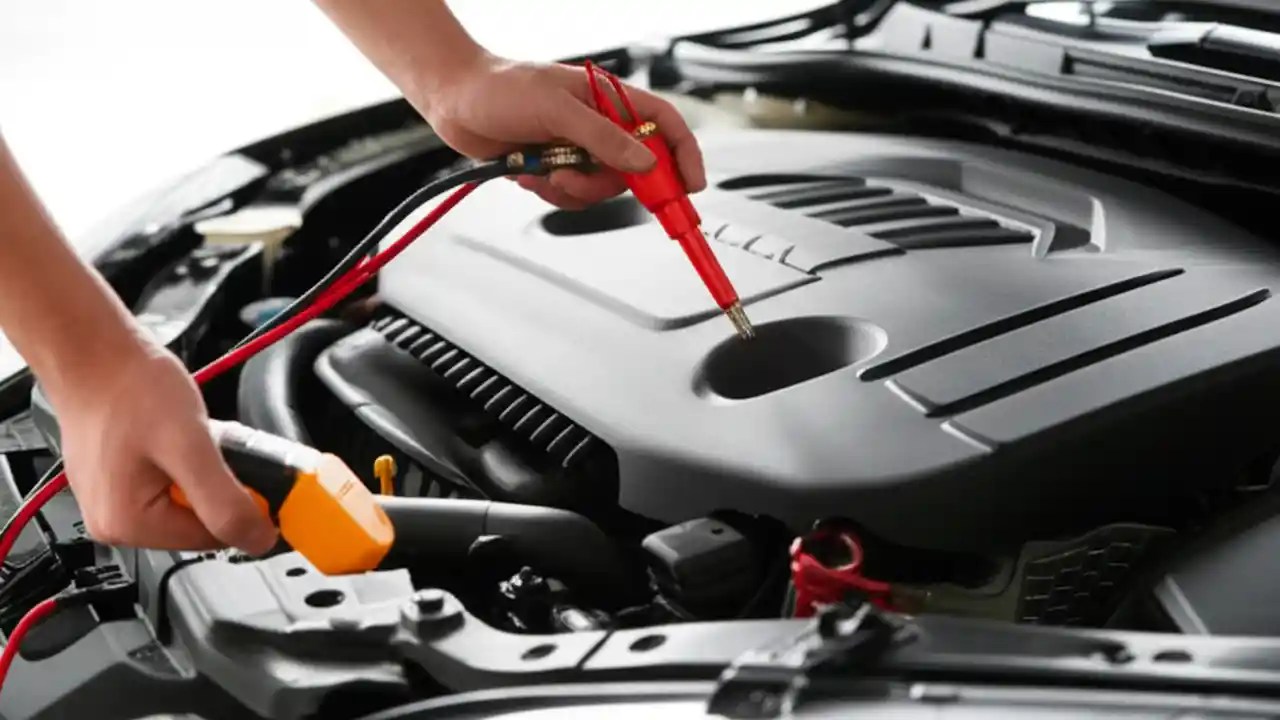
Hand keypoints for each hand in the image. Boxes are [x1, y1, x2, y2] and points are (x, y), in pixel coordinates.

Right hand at [54, 340, 277, 553]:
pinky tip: (178, 437)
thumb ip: (225, 500)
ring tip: (193, 438)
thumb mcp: (191, 446)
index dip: (241, 509)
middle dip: (216, 488)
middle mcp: (112, 523)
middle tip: (215, 448)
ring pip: (185, 504)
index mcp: (128, 525)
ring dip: (201, 475)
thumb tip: (258, 540)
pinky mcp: (116, 483)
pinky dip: (184, 465)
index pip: (212, 541)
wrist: (95, 352)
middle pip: (197, 526)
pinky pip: (167, 486)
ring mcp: (110, 503)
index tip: (253, 475)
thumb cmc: (131, 389)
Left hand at [416, 53, 706, 209]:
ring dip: (570, 187)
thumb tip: (643, 161)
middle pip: (635, 169)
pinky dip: (550, 191)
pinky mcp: (556, 169)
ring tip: (542, 166)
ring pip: (600, 189)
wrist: (453, 101)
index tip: (691, 185)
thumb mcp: (556, 108)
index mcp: (610, 99)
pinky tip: (528, 170)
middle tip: (577, 177)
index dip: (684, 155)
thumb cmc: (500, 87)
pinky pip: (571, 197)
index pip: (665, 125)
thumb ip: (603, 137)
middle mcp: (599, 126)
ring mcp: (578, 149)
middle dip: (607, 181)